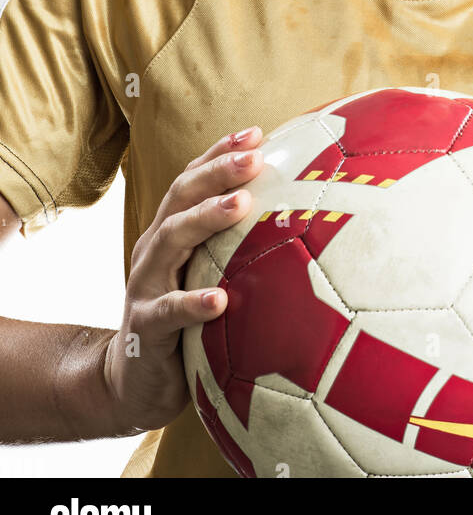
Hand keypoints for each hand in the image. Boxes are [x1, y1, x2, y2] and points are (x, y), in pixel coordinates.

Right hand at [101, 126, 264, 434]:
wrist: (131, 382)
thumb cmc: (184, 320)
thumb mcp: (206, 276)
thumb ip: (236, 248)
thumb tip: (299, 219)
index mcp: (170, 231)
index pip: (191, 180)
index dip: (219, 153)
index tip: (256, 132)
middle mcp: (155, 248)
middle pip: (181, 197)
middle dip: (217, 171)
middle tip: (254, 157)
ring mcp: (145, 285)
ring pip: (171, 240)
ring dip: (206, 218)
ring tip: (241, 204)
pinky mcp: (145, 328)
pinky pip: (168, 312)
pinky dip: (192, 303)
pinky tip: (219, 301)